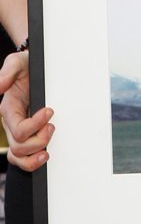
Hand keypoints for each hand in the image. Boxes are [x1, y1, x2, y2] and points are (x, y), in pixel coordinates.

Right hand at [0, 51, 54, 169]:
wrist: (34, 66)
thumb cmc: (27, 65)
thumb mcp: (17, 62)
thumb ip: (7, 72)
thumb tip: (0, 87)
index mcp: (8, 108)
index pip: (18, 129)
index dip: (35, 125)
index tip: (50, 112)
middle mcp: (12, 122)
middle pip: (19, 146)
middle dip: (39, 140)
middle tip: (52, 126)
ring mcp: (18, 130)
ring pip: (19, 156)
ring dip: (35, 156)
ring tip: (48, 150)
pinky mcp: (28, 133)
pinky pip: (23, 157)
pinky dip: (32, 161)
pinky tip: (44, 156)